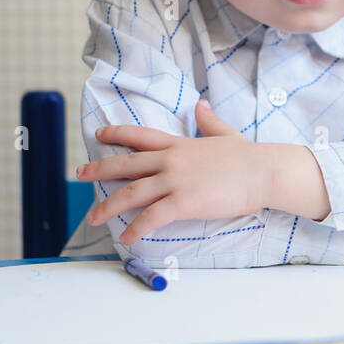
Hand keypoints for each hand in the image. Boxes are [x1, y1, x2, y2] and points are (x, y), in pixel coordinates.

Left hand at [78, 100, 269, 246]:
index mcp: (180, 144)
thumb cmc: (250, 157)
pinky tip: (127, 238)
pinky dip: (136, 229)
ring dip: (108, 206)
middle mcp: (171, 160)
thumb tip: (201, 105)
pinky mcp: (183, 202)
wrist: (264, 171)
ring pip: (131, 193)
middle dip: (99, 169)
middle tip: (80, 175)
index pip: (140, 136)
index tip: (98, 134)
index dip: (117, 133)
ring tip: (93, 217)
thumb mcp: (226, 134)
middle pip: (126, 164)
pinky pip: (152, 217)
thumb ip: (209, 121)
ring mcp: (175, 181)